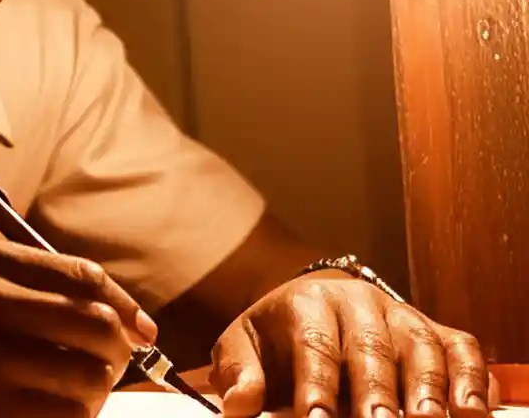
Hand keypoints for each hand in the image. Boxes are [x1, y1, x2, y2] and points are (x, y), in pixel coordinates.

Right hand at [0, 238, 158, 417]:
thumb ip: (38, 283)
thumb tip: (134, 320)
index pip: (85, 279)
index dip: (125, 307)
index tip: (141, 332)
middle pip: (99, 330)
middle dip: (115, 356)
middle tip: (101, 371)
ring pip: (89, 385)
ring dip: (91, 398)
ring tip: (63, 398)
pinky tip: (40, 416)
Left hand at [210, 273, 490, 416]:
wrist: (308, 305)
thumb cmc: (275, 339)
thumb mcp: (243, 347)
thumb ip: (239, 374)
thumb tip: (239, 406)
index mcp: (307, 303)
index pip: (314, 344)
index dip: (318, 384)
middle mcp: (358, 302)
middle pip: (371, 347)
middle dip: (376, 391)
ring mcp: (400, 315)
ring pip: (419, 346)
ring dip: (427, 387)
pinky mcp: (433, 330)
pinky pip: (459, 348)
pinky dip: (470, 377)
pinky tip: (470, 409)